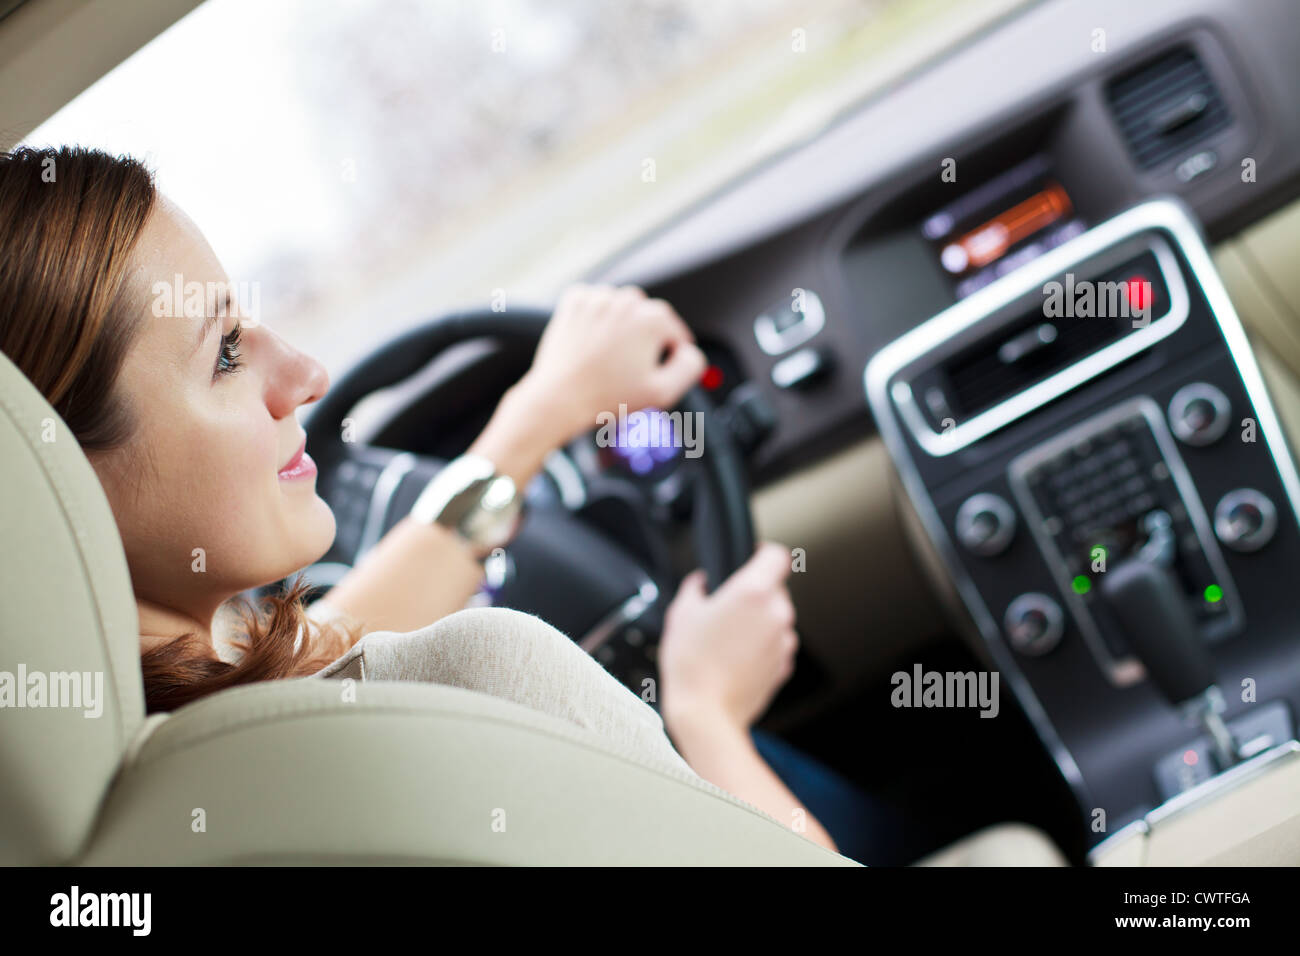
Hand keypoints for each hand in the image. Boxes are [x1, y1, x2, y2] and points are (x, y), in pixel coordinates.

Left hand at [518, 283, 706, 441]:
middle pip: (648, 317)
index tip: (654, 370)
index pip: (675, 331)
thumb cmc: (607, 397)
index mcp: (653, 319)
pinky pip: (596, 302)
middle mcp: (627, 301)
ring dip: (620, 326)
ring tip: (609, 357)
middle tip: (629, 368)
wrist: (559, 398)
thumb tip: (690, 350)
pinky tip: (593, 341)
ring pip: (622, 308)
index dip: (668, 355)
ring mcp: (599, 298)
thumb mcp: (663, 392)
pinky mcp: (575, 301)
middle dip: (644, 339)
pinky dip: (597, 317)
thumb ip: (690, 367)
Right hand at [657, 542, 798, 734]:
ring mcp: (784, 641)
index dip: (762, 552)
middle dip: (753, 593)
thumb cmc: (692, 665)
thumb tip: (701, 582)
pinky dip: (761, 646)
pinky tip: (735, 658)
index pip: (776, 555)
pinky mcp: (784, 665)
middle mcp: (776, 613)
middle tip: (725, 608)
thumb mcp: (681, 614)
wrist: (706, 713)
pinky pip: (775, 644)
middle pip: (774, 588)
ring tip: (727, 638)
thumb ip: (695, 587)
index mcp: (753, 592)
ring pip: (775, 618)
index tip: (750, 557)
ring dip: (757, 621)